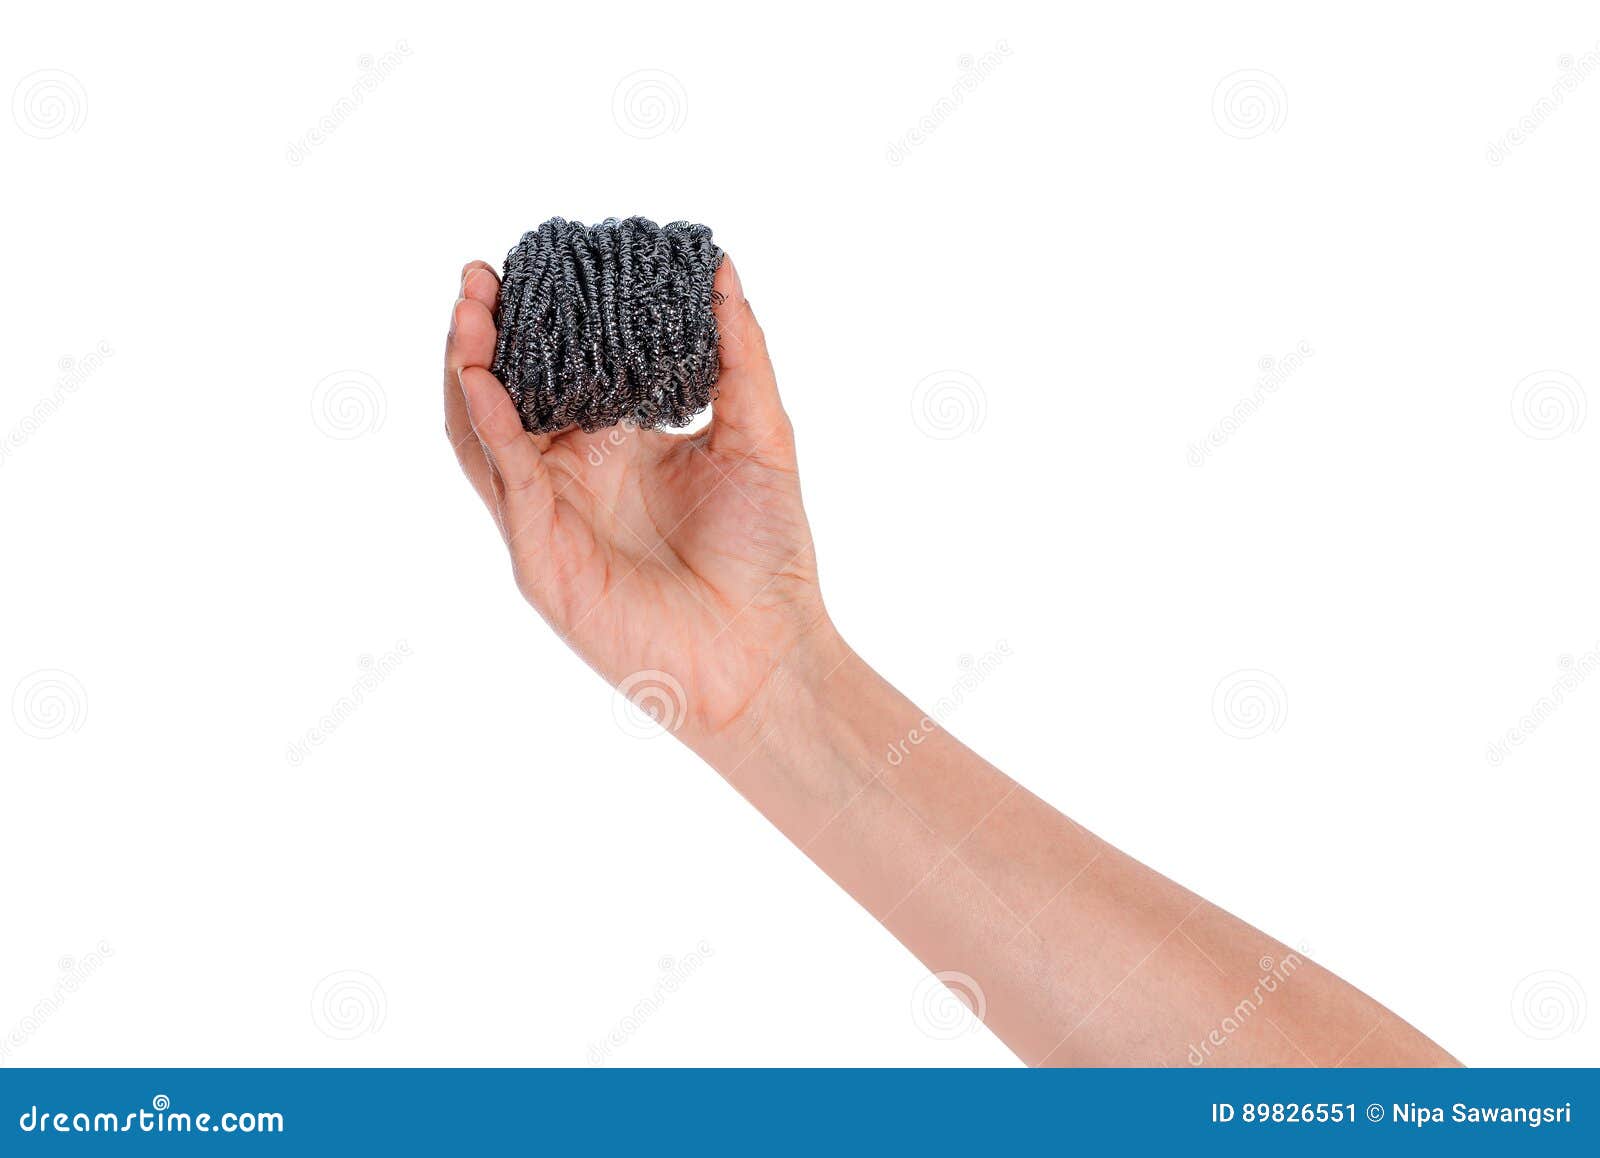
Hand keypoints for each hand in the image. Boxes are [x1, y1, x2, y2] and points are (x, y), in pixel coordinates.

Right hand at [444, 256, 838, 745]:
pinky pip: (507, 485)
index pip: (559, 369)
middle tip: (482, 274)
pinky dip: (492, 431)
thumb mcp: (761, 434)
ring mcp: (550, 517)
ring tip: (470, 311)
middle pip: (507, 394)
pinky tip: (487, 383)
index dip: (539, 319)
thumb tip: (721, 268)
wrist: (768, 655)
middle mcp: (574, 477)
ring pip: (485, 435)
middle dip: (486, 332)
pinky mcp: (542, 558)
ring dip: (470, 371)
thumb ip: (739, 352)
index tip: (538, 261)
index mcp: (618, 446)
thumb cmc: (768, 556)